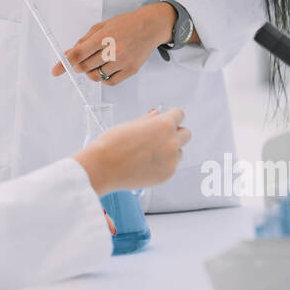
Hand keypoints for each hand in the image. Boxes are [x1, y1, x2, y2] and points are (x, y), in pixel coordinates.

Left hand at [52, 3, 175, 85]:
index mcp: (104, 36)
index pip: (79, 54)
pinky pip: (110, 82)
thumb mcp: (102, 26)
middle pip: (85, 67)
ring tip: (96, 62)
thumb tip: (68, 53)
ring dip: (90, 72)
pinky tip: (105, 68)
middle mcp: (114, 50)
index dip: (64, 63)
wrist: (149, 27)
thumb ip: (84, 40)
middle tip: (80, 61)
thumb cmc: (125, 24)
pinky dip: (103, 78)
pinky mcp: (131, 70)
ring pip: (96, 76)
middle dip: (78, 66)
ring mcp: (123, 61)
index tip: (56, 71)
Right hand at [73, 107, 188, 193]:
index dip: (171, 116)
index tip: (167, 119)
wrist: (103, 167)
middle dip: (176, 133)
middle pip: (186, 134)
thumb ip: (148, 120)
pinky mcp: (167, 175)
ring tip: (149, 153)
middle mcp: (172, 142)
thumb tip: (156, 115)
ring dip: (170, 150)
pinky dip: (163, 164)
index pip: (179, 114)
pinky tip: (146, 164)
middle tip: (160, 137)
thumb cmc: (112, 144)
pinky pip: (171, 166)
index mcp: (164, 125)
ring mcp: (171, 161)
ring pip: (179, 152)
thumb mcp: (131, 125)